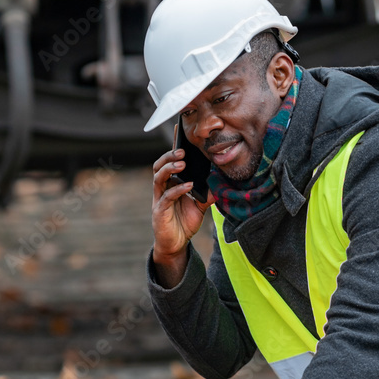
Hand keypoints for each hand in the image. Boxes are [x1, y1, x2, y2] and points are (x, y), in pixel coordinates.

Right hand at [151, 147, 213, 263]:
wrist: (177, 244)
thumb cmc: (185, 223)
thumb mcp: (200, 206)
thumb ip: (207, 193)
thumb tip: (220, 181)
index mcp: (170, 184)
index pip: (169, 163)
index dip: (173, 148)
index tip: (180, 134)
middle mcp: (162, 189)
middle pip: (159, 166)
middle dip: (169, 156)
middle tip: (183, 150)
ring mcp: (158, 199)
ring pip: (158, 178)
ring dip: (170, 168)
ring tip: (182, 162)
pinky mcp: (159, 212)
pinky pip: (166, 197)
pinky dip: (178, 189)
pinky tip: (189, 185)